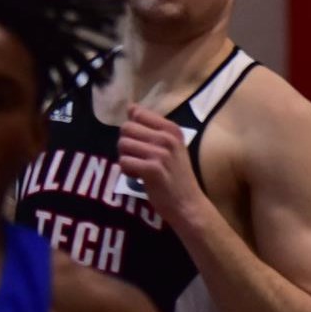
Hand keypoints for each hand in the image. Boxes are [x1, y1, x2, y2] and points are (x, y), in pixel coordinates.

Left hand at [117, 99, 208, 223]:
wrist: (188, 204)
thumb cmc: (177, 176)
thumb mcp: (171, 146)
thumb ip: (151, 128)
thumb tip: (130, 107)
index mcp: (172, 129)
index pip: (137, 113)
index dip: (133, 130)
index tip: (142, 143)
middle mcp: (167, 138)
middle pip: (126, 128)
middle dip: (126, 144)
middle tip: (139, 158)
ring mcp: (160, 153)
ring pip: (122, 144)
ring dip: (126, 158)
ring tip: (139, 168)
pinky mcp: (152, 169)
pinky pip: (124, 162)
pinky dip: (127, 171)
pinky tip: (139, 177)